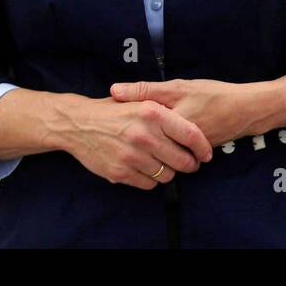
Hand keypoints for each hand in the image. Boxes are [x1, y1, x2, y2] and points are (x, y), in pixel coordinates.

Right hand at [59, 95, 211, 189]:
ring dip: (169, 172)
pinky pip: (149, 184)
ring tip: (165, 163)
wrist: (79, 124)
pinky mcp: (120, 172)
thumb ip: (166, 111)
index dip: (203, 147)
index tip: (207, 154)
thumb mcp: (141, 101)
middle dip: (190, 164)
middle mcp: (144, 135)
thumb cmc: (114, 111)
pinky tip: (147, 168)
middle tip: (190, 163)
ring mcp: (131, 156)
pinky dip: (152, 179)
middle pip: (182, 160)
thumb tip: (196, 127)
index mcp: (152, 113)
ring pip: (166, 175)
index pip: (190, 135)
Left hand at [110, 79, 262, 148]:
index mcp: (166, 125)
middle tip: (119, 136)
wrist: (246, 110)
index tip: (109, 120)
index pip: (135, 128)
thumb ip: (146, 90)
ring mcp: (183, 153)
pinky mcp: (193, 156)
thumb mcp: (179, 87)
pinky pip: (172, 155)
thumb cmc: (213, 94)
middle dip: (130, 142)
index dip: (121, 123)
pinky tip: (159, 141)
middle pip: (143, 145)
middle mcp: (173, 144)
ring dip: (147, 148)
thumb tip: (114, 90)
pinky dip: (164, 148)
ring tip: (134, 141)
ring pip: (157, 153)